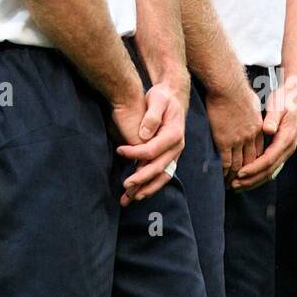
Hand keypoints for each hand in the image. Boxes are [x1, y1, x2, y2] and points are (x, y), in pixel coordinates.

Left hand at [113, 82, 185, 204]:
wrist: (173, 98)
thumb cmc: (163, 98)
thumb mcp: (157, 99)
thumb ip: (151, 116)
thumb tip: (143, 135)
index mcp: (174, 134)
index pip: (153, 149)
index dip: (135, 153)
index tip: (119, 151)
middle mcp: (177, 147)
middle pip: (158, 167)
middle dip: (141, 179)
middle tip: (125, 186)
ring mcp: (174, 154)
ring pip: (162, 176)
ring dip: (147, 189)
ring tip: (131, 198)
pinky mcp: (169, 157)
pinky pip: (162, 175)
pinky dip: (151, 185)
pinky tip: (139, 193)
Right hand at [205, 75, 264, 184]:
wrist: (228, 87)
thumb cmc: (237, 89)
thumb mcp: (252, 100)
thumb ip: (252, 110)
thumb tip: (250, 109)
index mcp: (257, 128)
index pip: (259, 150)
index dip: (255, 161)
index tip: (251, 169)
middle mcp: (250, 137)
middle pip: (251, 160)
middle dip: (248, 174)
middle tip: (242, 183)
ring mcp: (238, 140)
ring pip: (239, 164)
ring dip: (235, 176)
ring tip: (231, 185)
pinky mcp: (225, 141)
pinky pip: (226, 161)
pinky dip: (225, 172)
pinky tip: (222, 178)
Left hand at [230, 76, 296, 190]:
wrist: (295, 99)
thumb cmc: (284, 100)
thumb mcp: (279, 105)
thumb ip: (273, 118)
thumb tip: (268, 130)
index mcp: (287, 138)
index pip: (269, 159)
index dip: (254, 167)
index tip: (239, 172)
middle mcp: (288, 148)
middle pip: (270, 171)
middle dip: (251, 180)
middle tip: (233, 185)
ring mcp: (285, 152)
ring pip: (270, 173)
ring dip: (252, 182)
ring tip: (236, 187)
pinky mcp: (280, 153)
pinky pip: (269, 170)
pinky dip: (257, 177)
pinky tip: (244, 181)